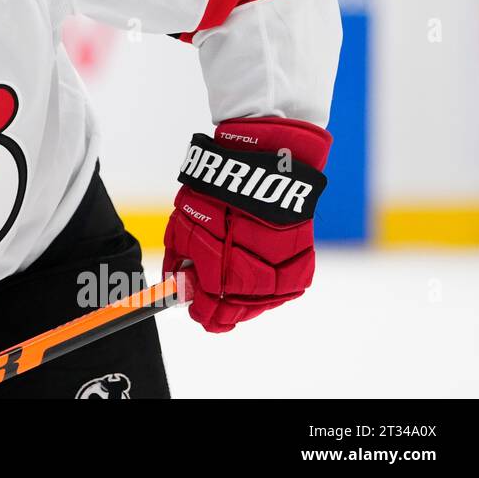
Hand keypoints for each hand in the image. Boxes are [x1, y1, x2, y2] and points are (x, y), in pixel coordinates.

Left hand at [163, 117, 330, 332]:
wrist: (266, 165)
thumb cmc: (220, 190)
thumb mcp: (185, 223)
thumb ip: (179, 258)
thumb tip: (176, 284)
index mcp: (223, 269)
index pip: (211, 305)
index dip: (201, 311)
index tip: (194, 312)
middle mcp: (257, 274)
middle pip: (238, 308)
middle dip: (221, 312)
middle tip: (209, 313)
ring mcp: (283, 272)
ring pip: (263, 303)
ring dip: (245, 303)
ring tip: (231, 301)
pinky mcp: (302, 262)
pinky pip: (285, 288)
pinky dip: (269, 291)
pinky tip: (256, 289)